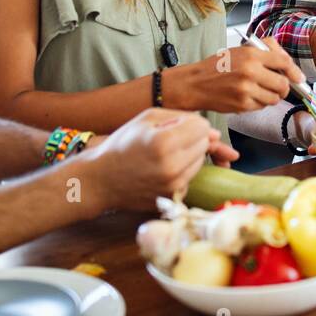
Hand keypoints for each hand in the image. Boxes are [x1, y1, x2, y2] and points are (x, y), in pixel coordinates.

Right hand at [93, 108, 224, 208]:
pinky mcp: (172, 197)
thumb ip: (182, 118)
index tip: (176, 126)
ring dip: (188, 156)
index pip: (202, 127)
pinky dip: (182, 172)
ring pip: (200, 162)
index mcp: (165, 142)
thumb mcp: (147, 118)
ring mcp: (174, 185)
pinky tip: (162, 170)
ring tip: (164, 154)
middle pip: (204, 145)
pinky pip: (190, 178)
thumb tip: (214, 133)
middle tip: (168, 140)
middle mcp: (172, 167)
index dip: (191, 123)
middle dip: (192, 139)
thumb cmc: (122, 145)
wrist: (101, 179)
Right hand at [163, 38, 303, 112]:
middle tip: (278, 86)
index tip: (298, 78)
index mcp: (251, 54)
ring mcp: (246, 90)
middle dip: (284, 87)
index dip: (294, 72)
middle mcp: (250, 72)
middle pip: (283, 84)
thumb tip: (288, 61)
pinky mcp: (242, 105)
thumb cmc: (218, 66)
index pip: (283, 62)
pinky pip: (262, 106)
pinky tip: (249, 96)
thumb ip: (265, 51)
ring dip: (272, 96)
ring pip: (275, 98)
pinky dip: (260, 103)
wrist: (196, 84)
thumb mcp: (240, 50)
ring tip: (260, 90)